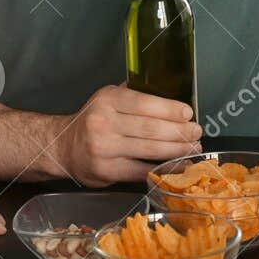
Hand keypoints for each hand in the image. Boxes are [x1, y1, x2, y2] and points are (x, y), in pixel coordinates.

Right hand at [55, 85, 201, 185]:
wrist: (63, 148)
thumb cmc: (92, 122)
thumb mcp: (106, 99)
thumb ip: (132, 94)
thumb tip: (168, 88)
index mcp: (108, 100)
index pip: (145, 103)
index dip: (170, 109)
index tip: (188, 113)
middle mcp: (104, 122)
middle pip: (151, 128)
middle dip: (180, 131)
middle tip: (196, 132)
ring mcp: (105, 148)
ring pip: (150, 149)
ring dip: (177, 150)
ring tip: (193, 147)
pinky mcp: (107, 170)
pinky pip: (142, 170)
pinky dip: (164, 169)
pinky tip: (178, 165)